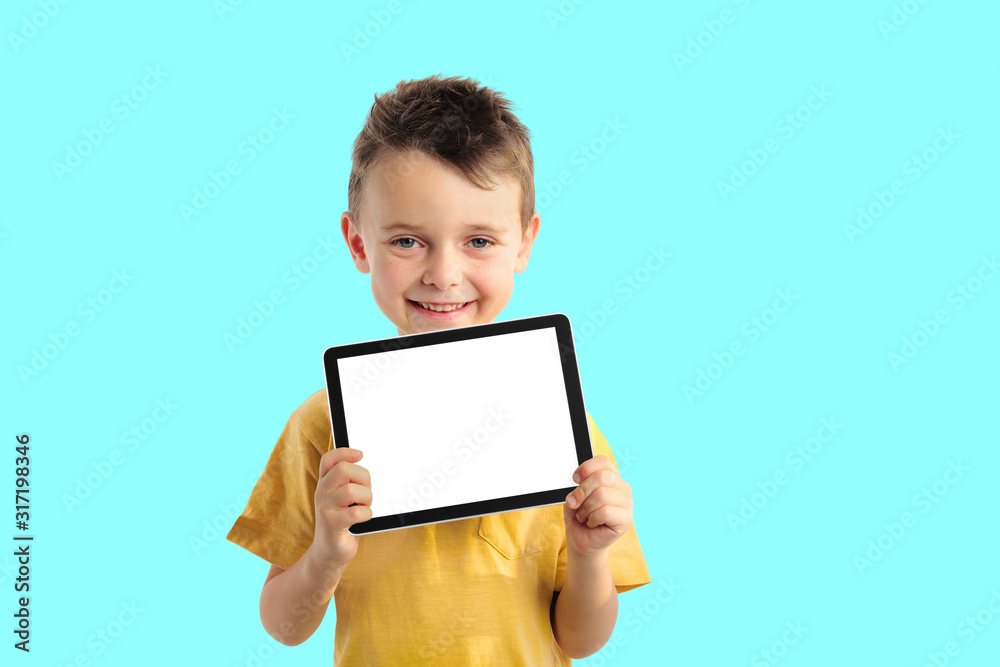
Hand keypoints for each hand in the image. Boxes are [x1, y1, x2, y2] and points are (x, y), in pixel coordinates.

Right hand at [311, 447, 371, 568]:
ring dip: (366, 497)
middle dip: (363, 477)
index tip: (360, 455)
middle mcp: (322, 492)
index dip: (345, 452)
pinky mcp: (332, 525)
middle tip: (365, 491)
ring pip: (351, 490)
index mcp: (325, 482)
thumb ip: (351, 481)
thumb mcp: (344, 497)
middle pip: (343, 469)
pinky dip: (366, 514)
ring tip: (364, 506)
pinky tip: (364, 518)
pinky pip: (356, 512)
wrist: (329, 551)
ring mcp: (325, 508)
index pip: (329, 459)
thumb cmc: (343, 520)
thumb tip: (366, 470)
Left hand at [563, 455, 632, 556]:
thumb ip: (578, 487)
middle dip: (582, 491)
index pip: (603, 461)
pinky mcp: (627, 519)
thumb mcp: (575, 496)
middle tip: (574, 503)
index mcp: (611, 476)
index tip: (574, 479)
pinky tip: (592, 523)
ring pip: (602, 495)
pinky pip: (605, 512)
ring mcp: (627, 503)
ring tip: (584, 516)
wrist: (581, 540)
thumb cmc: (579, 515)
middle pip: (601, 477)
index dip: (586, 468)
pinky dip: (592, 519)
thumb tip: (579, 486)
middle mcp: (622, 487)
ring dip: (586, 508)